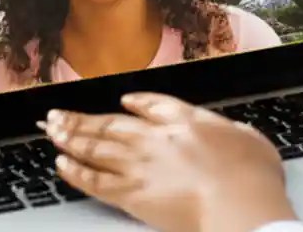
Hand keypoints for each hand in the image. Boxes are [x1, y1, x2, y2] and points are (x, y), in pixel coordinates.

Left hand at [45, 93, 297, 231]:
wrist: (238, 201)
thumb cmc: (251, 175)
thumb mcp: (248, 138)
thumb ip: (230, 132)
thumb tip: (227, 132)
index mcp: (186, 120)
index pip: (153, 105)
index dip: (134, 103)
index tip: (123, 102)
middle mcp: (156, 138)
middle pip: (111, 124)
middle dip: (83, 118)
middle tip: (60, 114)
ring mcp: (141, 164)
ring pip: (95, 147)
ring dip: (70, 137)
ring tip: (51, 131)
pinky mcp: (132, 193)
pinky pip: (94, 180)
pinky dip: (75, 171)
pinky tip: (61, 163)